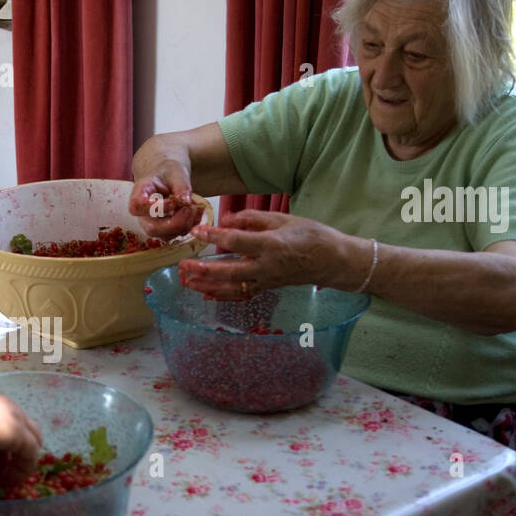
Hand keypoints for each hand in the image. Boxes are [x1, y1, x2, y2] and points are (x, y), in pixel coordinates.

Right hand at [0, 389, 42, 486]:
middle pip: (19, 427)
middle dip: (11, 451)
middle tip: (1, 472)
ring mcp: (11, 416)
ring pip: (29, 439)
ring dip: (18, 461)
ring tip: (6, 480)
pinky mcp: (18, 432)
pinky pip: (30, 453)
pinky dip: (22, 469)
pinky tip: (10, 482)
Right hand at [128, 161, 204, 238]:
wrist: (168, 179)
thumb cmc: (168, 174)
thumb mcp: (176, 173)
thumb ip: (181, 186)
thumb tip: (186, 202)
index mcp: (139, 195)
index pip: (138, 207)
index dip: (156, 208)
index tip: (173, 201)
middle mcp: (143, 214)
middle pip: (152, 228)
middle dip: (175, 223)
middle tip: (190, 209)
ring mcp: (153, 225)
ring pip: (166, 235)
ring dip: (185, 224)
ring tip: (196, 207)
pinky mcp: (165, 231)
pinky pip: (176, 234)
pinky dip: (190, 225)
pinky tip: (196, 212)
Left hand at [179, 209, 341, 300]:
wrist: (332, 260)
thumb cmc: (311, 235)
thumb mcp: (284, 218)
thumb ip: (253, 218)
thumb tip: (226, 220)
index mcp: (271, 245)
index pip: (237, 241)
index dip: (215, 236)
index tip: (197, 230)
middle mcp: (267, 266)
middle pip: (230, 271)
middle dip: (204, 270)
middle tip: (183, 265)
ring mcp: (267, 280)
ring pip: (233, 288)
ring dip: (208, 286)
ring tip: (187, 281)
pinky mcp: (267, 288)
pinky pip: (242, 295)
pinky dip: (223, 296)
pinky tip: (206, 294)